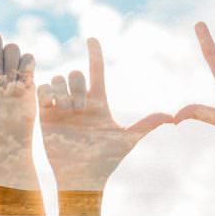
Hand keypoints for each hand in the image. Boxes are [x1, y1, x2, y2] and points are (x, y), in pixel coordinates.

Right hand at [38, 38, 171, 190]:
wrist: (81, 177)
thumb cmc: (105, 160)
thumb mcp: (127, 139)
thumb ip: (147, 124)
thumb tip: (172, 117)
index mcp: (98, 101)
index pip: (95, 70)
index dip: (94, 53)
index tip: (92, 38)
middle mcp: (79, 100)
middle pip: (75, 73)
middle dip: (77, 85)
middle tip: (80, 108)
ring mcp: (61, 106)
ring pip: (57, 79)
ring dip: (62, 91)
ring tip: (66, 111)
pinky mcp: (45, 113)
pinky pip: (42, 89)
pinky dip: (46, 93)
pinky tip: (52, 105)